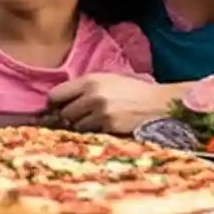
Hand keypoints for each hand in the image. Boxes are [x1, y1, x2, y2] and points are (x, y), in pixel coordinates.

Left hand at [45, 74, 175, 133]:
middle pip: (64, 113)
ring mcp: (101, 112)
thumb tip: (61, 102)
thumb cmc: (133, 91)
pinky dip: (95, 132)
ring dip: (82, 126)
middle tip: (80, 117)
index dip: (54, 104)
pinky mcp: (110, 126)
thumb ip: (85, 88)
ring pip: (76, 126)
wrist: (160, 103)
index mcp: (90, 80)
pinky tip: (106, 127)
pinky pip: (91, 134)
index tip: (57, 109)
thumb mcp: (108, 80)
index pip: (55, 95)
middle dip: (69, 117)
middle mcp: (93, 95)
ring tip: (97, 122)